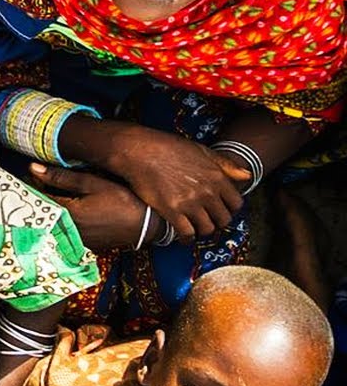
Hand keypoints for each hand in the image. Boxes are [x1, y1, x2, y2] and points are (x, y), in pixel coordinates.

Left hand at [28, 163, 153, 249]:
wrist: (147, 226)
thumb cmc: (124, 201)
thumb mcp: (93, 183)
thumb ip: (61, 177)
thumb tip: (33, 168)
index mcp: (68, 214)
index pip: (37, 198)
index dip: (27, 185)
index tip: (21, 176)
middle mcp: (68, 231)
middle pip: (42, 212)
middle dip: (34, 197)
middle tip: (28, 183)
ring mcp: (75, 240)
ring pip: (51, 222)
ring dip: (45, 209)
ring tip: (42, 194)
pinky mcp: (83, 244)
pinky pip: (62, 230)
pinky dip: (57, 219)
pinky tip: (60, 209)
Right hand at [99, 124, 248, 239]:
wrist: (139, 151)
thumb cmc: (168, 147)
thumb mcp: (201, 150)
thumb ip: (225, 165)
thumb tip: (247, 176)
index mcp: (217, 177)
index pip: (236, 204)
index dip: (229, 209)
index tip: (219, 210)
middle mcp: (207, 192)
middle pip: (223, 220)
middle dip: (216, 222)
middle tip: (206, 221)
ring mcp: (190, 203)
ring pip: (207, 229)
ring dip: (201, 231)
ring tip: (194, 228)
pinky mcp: (172, 211)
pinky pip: (187, 233)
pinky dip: (186, 238)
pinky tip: (182, 236)